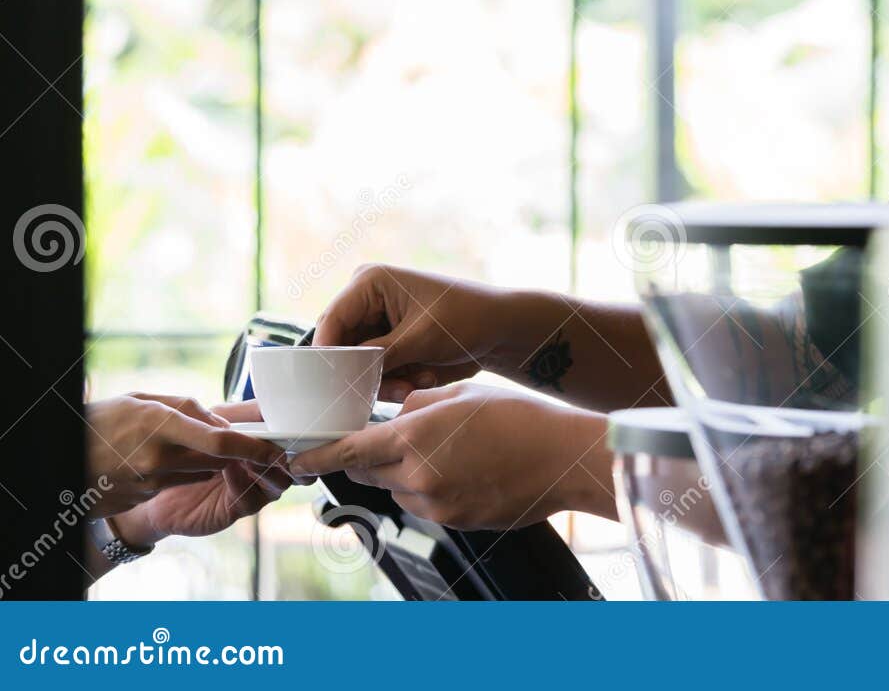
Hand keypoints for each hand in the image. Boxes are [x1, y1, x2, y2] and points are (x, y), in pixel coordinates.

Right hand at [86, 394, 285, 517]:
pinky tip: (154, 460)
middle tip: (238, 442)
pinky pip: (174, 484)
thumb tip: (222, 421)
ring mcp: (147, 483)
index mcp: (159, 426)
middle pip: (216, 459)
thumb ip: (187, 409)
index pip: (220, 440)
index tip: (274, 449)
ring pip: (198, 472)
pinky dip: (177, 472)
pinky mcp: (141, 498)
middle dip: (233, 452)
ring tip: (177, 443)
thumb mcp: (143, 399)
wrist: (60, 456)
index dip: (253, 447)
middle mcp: (156, 459)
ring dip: (203, 461)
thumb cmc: (101, 420)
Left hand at [112, 407, 292, 545]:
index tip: (281, 419)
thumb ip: (230, 416)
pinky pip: (253, 498)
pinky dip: (243, 482)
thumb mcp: (204, 427)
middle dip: (280, 448)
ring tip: (245, 455)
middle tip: (267, 439)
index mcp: (258, 443)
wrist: (154, 490)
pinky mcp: (239, 508)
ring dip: (264, 466)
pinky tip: (228, 469)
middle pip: (291, 458)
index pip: (287, 434)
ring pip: (280, 481)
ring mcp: (254, 488)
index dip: (289, 427)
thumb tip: (261, 408)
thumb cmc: (181, 455)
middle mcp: (262, 466)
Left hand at [287, 382, 613, 530]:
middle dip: (371, 457)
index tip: (296, 459)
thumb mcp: (462, 395)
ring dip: (406, 473)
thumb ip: (418, 404)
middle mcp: (419, 477)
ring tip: (451, 451)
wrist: (564, 458)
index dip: (316, 457)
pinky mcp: (455, 522)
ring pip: (398, 489)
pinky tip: (467, 469)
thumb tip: (397, 411)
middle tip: (396, 439)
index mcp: (416, 438)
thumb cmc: (522, 419)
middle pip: (369, 472)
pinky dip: (432, 488)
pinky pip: (426, 505)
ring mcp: (437, 505)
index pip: (348, 452)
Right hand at [313, 265, 514, 401]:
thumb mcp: (420, 337)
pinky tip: (423, 376)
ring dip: (383, 381)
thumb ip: (377, 356)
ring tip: (415, 381)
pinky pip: (375, 373)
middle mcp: (367, 302)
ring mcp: (376, 326)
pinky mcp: (388, 346)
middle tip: (393, 385)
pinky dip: (395, 382)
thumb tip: (342, 376)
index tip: (333, 385)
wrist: (500, 330)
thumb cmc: (467, 318)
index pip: (331, 321)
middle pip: (340, 347)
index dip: (328, 355)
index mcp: (370, 282)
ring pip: (356, 366)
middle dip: (363, 372)